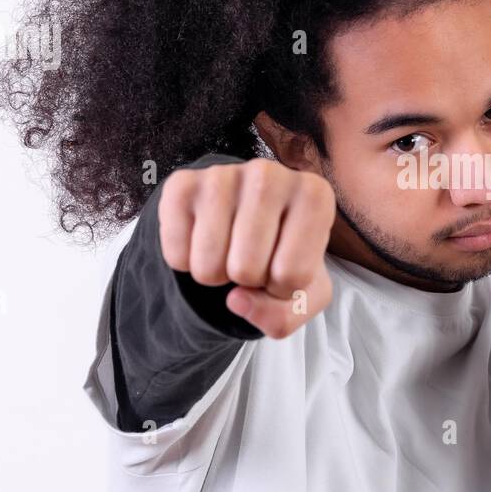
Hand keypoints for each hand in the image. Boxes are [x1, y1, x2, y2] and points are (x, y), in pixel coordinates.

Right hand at [158, 158, 335, 338]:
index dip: (283, 289)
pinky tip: (202, 240)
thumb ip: (284, 316)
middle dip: (247, 282)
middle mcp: (270, 174)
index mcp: (314, 196)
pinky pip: (176, 254)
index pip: (294, 274)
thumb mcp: (303, 295)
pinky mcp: (181, 184)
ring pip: (209, 265)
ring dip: (216, 276)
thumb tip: (235, 301)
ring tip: (229, 251)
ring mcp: (223, 174)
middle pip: (247, 269)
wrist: (243, 219)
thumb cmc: (284, 255)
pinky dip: (185, 264)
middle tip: (252, 259)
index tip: (283, 266)